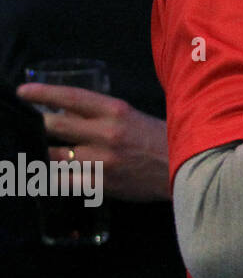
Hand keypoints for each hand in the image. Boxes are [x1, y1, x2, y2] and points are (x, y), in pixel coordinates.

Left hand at [15, 84, 169, 201]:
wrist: (186, 171)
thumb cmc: (162, 141)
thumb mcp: (135, 118)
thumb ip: (103, 116)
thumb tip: (68, 115)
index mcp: (117, 111)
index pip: (71, 98)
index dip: (42, 94)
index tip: (22, 93)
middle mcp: (106, 133)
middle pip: (54, 126)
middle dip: (36, 126)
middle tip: (28, 126)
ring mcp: (102, 160)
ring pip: (53, 156)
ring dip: (43, 154)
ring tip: (38, 153)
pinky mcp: (101, 185)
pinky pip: (63, 181)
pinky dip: (53, 178)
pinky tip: (47, 177)